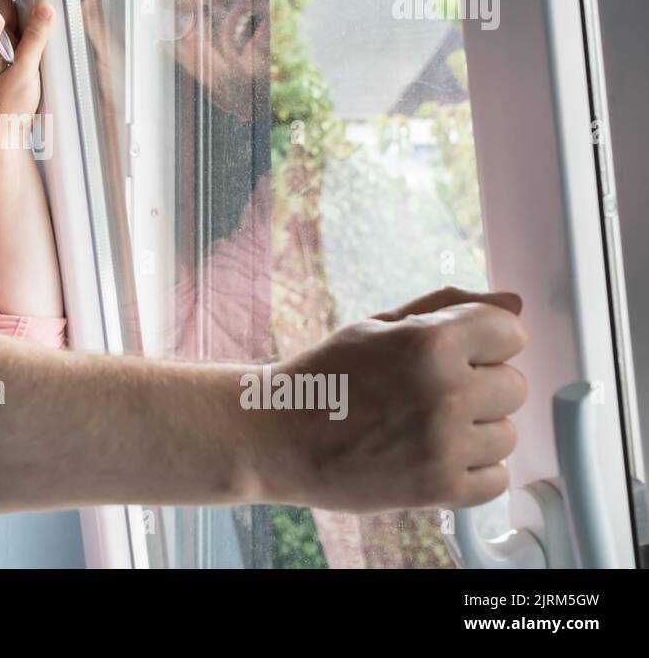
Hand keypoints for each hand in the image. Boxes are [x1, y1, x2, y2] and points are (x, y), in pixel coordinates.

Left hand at [0, 0, 55, 118]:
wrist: (5, 139)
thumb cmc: (8, 108)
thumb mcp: (25, 70)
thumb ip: (36, 38)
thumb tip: (45, 7)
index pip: (0, 6)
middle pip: (9, 16)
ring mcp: (5, 62)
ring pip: (16, 32)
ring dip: (26, 16)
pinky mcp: (14, 74)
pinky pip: (23, 47)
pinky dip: (31, 36)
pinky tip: (41, 34)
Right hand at [257, 286, 528, 514]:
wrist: (276, 436)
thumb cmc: (325, 376)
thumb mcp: (378, 326)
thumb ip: (449, 307)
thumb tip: (512, 302)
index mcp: (430, 342)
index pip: (510, 332)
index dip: (484, 341)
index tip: (457, 353)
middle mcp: (444, 391)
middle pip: (514, 385)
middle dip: (479, 386)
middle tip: (430, 392)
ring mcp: (444, 443)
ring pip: (508, 434)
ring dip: (475, 431)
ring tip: (425, 426)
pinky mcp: (440, 488)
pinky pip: (497, 479)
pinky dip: (472, 471)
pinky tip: (433, 455)